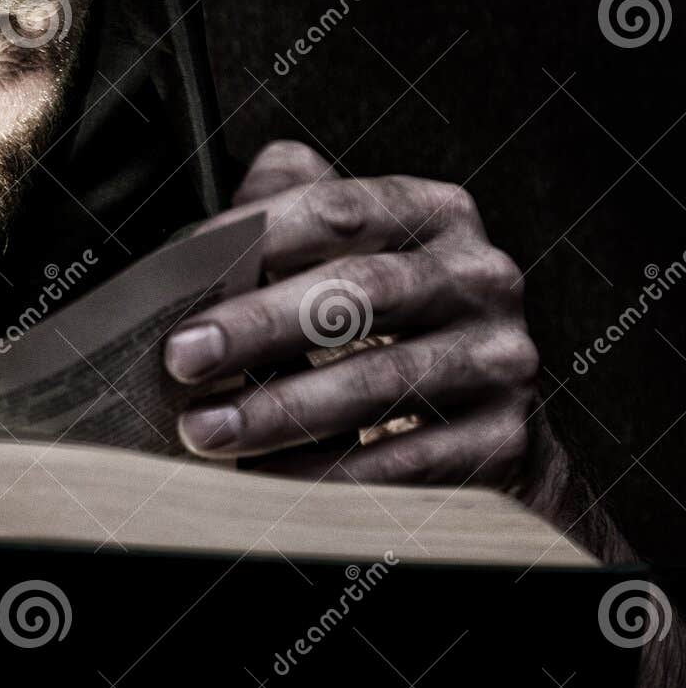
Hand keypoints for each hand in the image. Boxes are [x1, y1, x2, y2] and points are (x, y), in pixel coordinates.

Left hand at [163, 140, 538, 485]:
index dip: (256, 235)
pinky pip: (403, 464)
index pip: (339, 208)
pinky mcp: (505, 441)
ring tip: (205, 430)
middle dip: (258, 326)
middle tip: (183, 357)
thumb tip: (199, 234)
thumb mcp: (348, 250)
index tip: (183, 270)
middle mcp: (479, 278)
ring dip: (277, 411)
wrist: (487, 421)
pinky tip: (263, 478)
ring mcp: (500, 360)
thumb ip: (285, 210)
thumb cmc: (388, 321)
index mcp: (434, 215)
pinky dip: (323, 474)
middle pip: (360, 291)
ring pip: (377, 383)